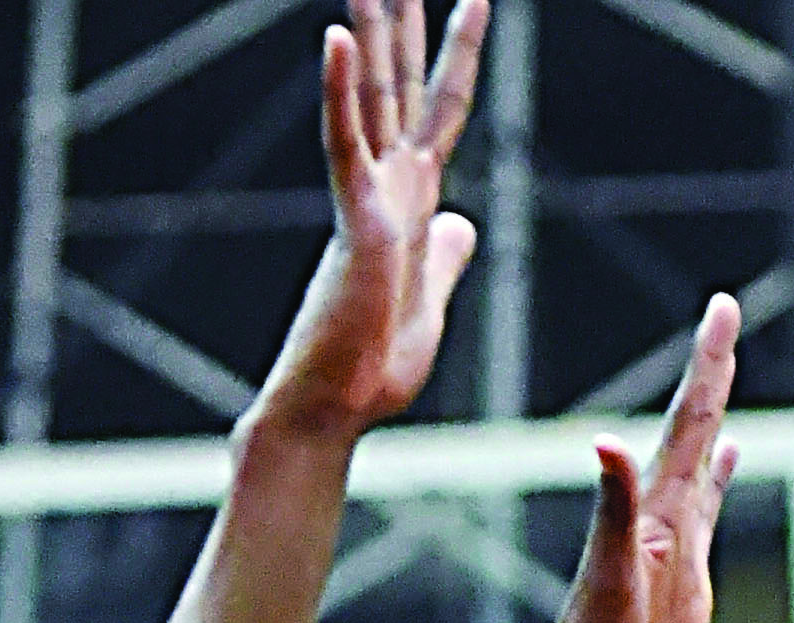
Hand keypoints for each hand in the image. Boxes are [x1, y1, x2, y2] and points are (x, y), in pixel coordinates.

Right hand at [259, 1, 490, 433]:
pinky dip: (340, 93)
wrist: (333, 412)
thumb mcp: (431, 304)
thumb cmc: (371, 371)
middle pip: (401, 80)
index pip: (442, 108)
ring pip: (371, 93)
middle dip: (406, 16)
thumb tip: (460, 223)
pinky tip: (336, 39)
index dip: (461, 51)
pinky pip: (345, 145)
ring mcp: (369, 198)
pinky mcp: (356, 221)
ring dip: (370, 28)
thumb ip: (444, 257)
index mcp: (412, 201)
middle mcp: (389, 186)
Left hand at [508, 299, 741, 622]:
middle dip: (713, 369)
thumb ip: (613, 508)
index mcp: (653, 505)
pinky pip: (711, 507)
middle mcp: (664, 511)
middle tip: (725, 313)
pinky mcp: (686, 574)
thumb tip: (607, 443)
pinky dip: (722, 476)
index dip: (708, 364)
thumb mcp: (608, 573)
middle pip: (696, 425)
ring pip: (703, 460)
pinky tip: (732, 456)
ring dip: (716, 416)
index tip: (722, 309)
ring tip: (727, 372)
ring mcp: (677, 541)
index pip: (689, 420)